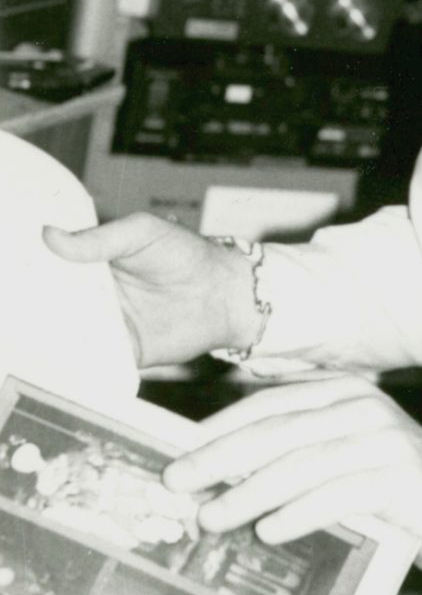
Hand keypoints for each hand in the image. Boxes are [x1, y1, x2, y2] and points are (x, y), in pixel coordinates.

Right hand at [42, 214, 260, 367]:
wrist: (225, 292)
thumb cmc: (186, 254)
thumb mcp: (142, 232)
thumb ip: (100, 239)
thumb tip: (51, 236)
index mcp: (92, 265)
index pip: (54, 271)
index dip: (37, 272)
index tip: (23, 272)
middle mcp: (94, 298)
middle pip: (56, 305)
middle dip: (41, 306)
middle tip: (32, 304)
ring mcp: (107, 326)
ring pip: (70, 334)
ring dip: (56, 335)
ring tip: (45, 330)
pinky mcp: (123, 353)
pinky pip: (96, 360)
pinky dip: (83, 361)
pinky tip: (73, 356)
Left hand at [162, 377, 421, 582]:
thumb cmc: (395, 492)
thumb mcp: (342, 460)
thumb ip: (295, 455)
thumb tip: (217, 474)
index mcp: (344, 393)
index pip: (269, 404)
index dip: (221, 428)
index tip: (178, 454)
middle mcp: (363, 407)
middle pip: (279, 431)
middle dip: (222, 458)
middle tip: (180, 483)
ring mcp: (384, 439)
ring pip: (302, 462)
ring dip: (250, 492)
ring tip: (213, 517)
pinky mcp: (400, 477)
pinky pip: (338, 493)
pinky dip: (299, 513)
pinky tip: (270, 531)